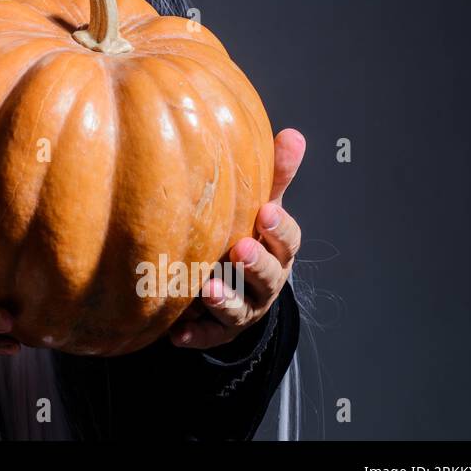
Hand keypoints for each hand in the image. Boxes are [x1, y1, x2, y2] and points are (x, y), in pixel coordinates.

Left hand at [167, 128, 305, 350]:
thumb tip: (294, 134)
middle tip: (239, 249)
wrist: (238, 287)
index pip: (287, 239)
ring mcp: (245, 309)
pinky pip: (208, 336)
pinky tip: (177, 335)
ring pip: (240, 309)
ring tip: (207, 289)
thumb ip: (276, 175)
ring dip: (225, 301)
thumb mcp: (264, 205)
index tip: (265, 211)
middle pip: (268, 276)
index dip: (278, 229)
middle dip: (256, 265)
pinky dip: (195, 336)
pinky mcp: (219, 331)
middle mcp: (266, 282)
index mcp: (278, 249)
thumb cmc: (249, 234)